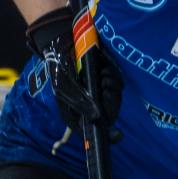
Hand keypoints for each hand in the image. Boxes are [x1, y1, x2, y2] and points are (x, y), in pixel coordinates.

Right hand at [25, 6, 123, 136]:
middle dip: (111, 100)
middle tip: (105, 84)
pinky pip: (116, 83)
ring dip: (112, 85)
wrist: (61, 42)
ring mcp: (96, 92)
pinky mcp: (102, 80)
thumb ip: (80, 103)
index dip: (106, 136)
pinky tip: (104, 69)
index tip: (119, 134)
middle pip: (109, 113)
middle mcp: (87, 104)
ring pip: (114, 97)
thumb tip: (97, 117)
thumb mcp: (64, 86)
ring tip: (103, 74)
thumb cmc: (58, 66)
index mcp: (75, 112)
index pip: (92, 131)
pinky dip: (113, 77)